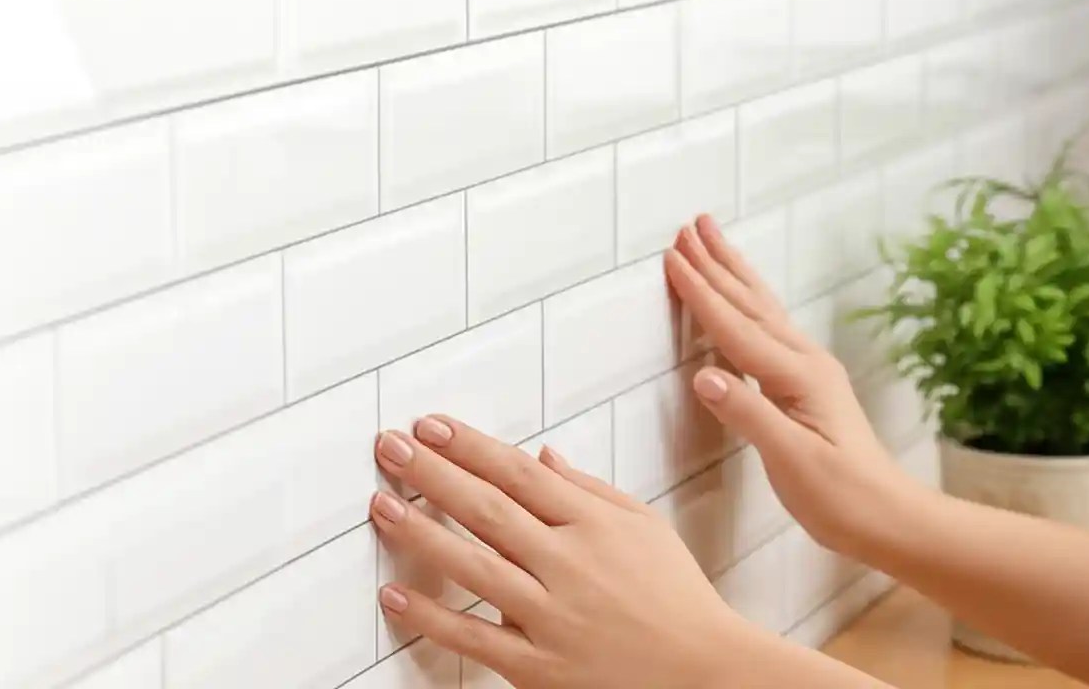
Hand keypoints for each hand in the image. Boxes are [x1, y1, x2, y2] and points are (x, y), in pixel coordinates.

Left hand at [369, 416, 771, 688]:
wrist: (706, 672)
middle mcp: (570, 564)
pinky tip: (396, 593)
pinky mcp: (540, 666)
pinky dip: (432, 616)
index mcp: (595, 525)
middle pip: (488, 509)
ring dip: (421, 532)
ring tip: (382, 503)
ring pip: (474, 566)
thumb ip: (590, 490)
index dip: (470, 446)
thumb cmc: (677, 597)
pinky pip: (475, 638)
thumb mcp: (645, 526)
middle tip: (390, 445)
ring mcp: (552, 616)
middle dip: (433, 472)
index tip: (431, 425)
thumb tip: (542, 456)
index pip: (519, 473)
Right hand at [664, 216, 912, 551]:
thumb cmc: (842, 497)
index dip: (701, 293)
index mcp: (798, 377)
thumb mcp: (792, 461)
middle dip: (717, 264)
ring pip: (763, 309)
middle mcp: (806, 363)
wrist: (889, 518)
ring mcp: (810, 371)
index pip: (736, 328)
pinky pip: (769, 329)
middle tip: (690, 226)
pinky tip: (743, 299)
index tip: (672, 258)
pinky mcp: (808, 385)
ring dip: (734, 274)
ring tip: (713, 240)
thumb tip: (704, 375)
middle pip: (750, 304)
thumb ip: (747, 415)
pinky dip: (748, 303)